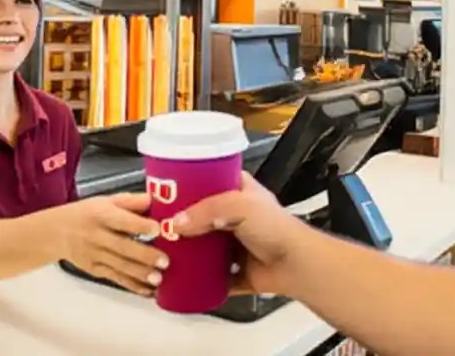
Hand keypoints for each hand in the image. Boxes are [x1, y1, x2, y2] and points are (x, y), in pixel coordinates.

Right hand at [53, 193, 167, 296]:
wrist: (56, 233)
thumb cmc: (88, 214)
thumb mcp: (106, 200)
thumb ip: (132, 201)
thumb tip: (156, 199)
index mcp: (102, 215)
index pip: (122, 221)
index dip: (139, 225)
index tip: (157, 229)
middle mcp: (97, 236)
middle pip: (122, 247)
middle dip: (144, 255)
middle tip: (164, 261)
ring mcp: (95, 255)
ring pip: (120, 266)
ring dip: (140, 274)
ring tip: (158, 279)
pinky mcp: (95, 270)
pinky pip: (116, 279)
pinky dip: (132, 286)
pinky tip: (147, 291)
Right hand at [174, 172, 314, 296]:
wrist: (296, 265)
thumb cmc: (278, 229)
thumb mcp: (241, 206)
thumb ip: (208, 210)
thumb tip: (177, 222)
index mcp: (239, 191)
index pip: (208, 180)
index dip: (187, 183)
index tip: (165, 188)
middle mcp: (235, 215)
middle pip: (199, 214)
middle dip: (180, 220)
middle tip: (157, 222)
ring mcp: (232, 242)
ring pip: (201, 243)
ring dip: (185, 247)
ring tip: (162, 247)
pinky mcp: (232, 268)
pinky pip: (208, 272)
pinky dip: (195, 273)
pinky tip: (179, 272)